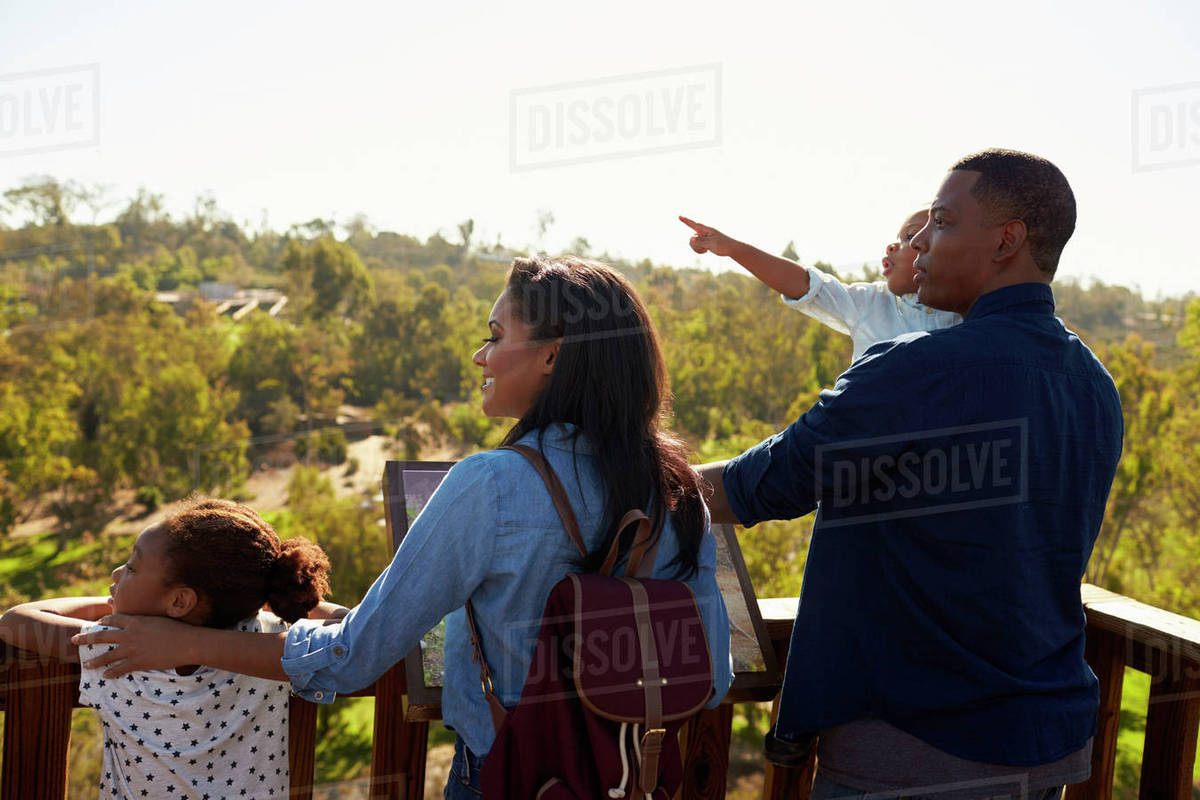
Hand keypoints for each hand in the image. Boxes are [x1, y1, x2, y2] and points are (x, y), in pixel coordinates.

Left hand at [71, 614, 196, 677]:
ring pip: (108, 655)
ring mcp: (133, 649)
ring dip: (96, 661)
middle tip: (73, 640)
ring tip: (86, 665)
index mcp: (137, 621)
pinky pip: (121, 668)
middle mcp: (131, 634)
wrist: (188, 642)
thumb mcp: (161, 620)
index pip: (114, 620)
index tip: (95, 624)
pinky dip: (112, 673)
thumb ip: (148, 621)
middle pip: (103, 636)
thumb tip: (144, 622)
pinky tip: (105, 676)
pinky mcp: (139, 661)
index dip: (103, 622)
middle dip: (86, 638)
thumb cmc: (179, 629)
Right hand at [679, 215, 739, 257]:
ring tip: (706, 250)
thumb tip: (690, 239)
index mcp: (706, 230)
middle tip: (704, 249)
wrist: (731, 249)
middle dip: (695, 245)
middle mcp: (703, 233)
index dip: (686, 221)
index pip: (694, 224)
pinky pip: (696, 246)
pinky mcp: (705, 243)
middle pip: (691, 238)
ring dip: (697, 249)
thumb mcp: (712, 243)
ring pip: (693, 243)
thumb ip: (700, 241)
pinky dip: (699, 250)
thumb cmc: (723, 245)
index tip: (679, 216)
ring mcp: (704, 238)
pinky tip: (706, 251)